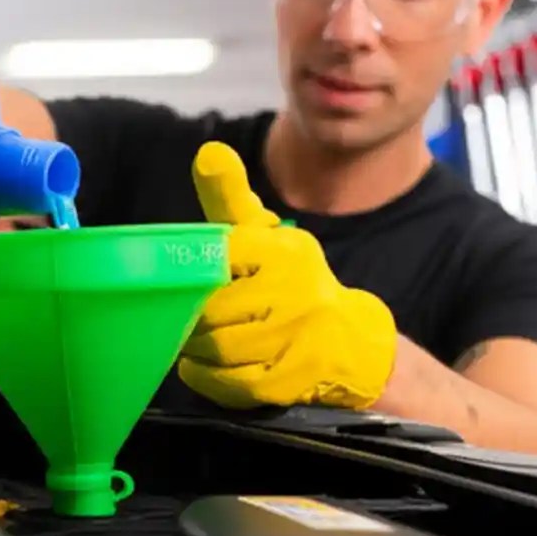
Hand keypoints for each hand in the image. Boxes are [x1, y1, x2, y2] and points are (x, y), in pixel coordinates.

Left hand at [176, 142, 397, 410]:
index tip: (189, 277)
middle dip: (189, 314)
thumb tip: (208, 152)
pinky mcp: (292, 380)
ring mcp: (298, 338)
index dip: (196, 269)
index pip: (221, 252)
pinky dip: (206, 377)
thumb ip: (231, 198)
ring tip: (195, 340)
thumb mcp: (267, 237)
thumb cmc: (291, 283)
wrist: (353, 344)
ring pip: (217, 345)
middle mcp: (298, 290)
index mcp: (286, 250)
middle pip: (210, 305)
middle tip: (183, 316)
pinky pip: (228, 382)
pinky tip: (206, 366)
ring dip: (195, 347)